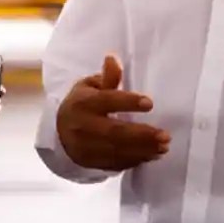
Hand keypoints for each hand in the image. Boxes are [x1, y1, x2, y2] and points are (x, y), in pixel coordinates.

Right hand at [56, 54, 170, 171]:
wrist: (59, 132)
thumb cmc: (82, 104)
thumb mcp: (90, 87)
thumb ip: (107, 77)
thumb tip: (113, 58)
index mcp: (83, 102)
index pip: (106, 101)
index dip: (127, 102)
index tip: (149, 104)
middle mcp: (83, 126)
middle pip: (114, 132)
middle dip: (141, 135)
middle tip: (165, 135)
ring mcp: (85, 147)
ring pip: (116, 151)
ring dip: (143, 150)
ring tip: (163, 147)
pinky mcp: (90, 162)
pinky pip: (115, 163)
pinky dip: (135, 160)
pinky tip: (151, 155)